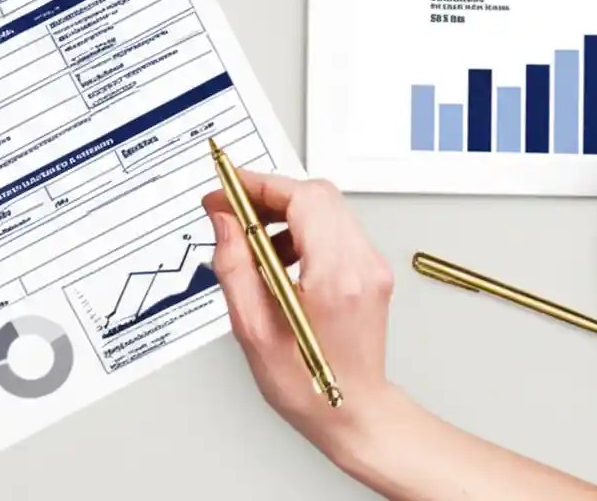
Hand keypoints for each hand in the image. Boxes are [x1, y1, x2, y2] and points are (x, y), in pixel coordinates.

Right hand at [202, 172, 397, 464]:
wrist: (352, 411)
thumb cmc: (309, 384)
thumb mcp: (253, 329)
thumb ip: (235, 266)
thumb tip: (224, 221)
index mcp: (335, 277)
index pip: (302, 198)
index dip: (259, 185)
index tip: (228, 188)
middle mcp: (362, 265)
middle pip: (317, 195)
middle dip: (270, 195)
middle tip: (232, 211)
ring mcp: (372, 266)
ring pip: (327, 209)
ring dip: (286, 215)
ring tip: (254, 246)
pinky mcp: (371, 271)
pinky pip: (335, 230)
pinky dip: (303, 232)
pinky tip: (279, 261)